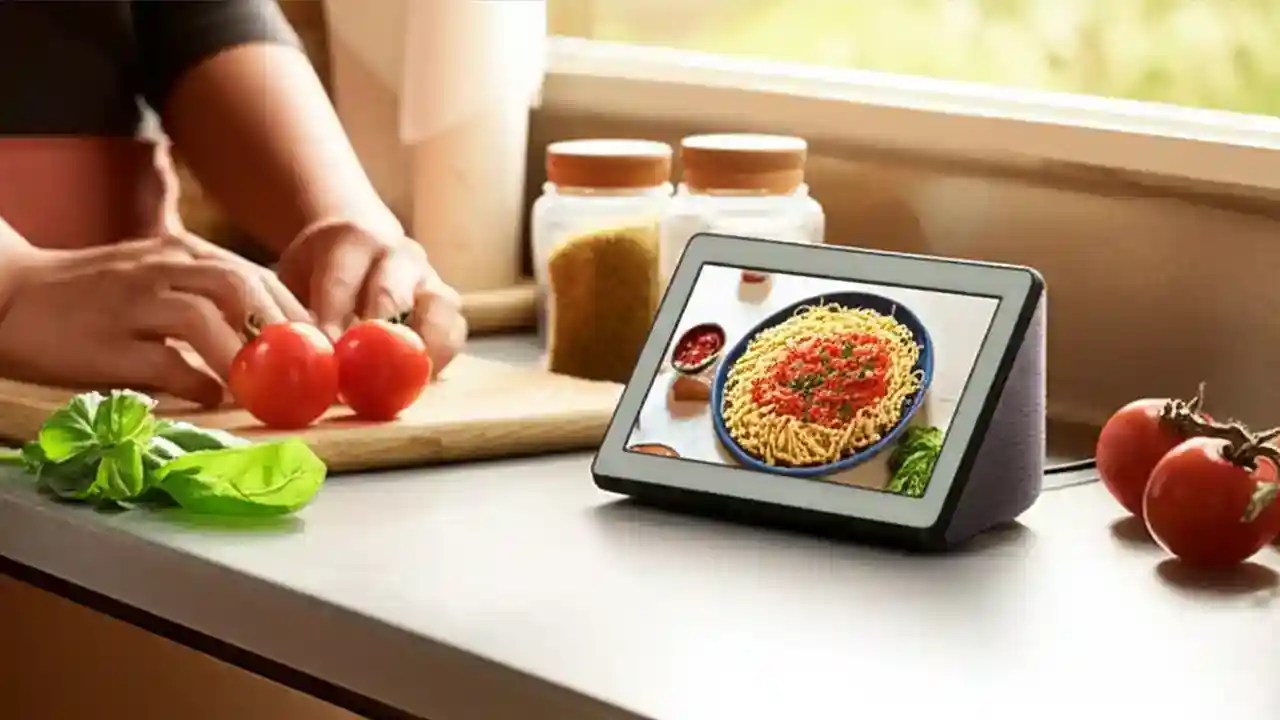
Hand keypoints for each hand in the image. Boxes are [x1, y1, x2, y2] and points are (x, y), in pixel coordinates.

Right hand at [0, 237, 308, 405]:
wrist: (7, 294)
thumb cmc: (93, 294)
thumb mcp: (155, 276)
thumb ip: (207, 294)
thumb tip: (271, 331)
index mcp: (180, 252)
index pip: (253, 274)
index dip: (293, 312)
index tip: (319, 347)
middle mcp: (160, 269)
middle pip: (237, 285)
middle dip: (279, 328)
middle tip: (305, 367)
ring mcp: (131, 302)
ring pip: (203, 317)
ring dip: (243, 355)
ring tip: (266, 385)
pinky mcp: (106, 343)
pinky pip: (165, 362)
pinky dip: (197, 382)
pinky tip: (212, 397)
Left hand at [276, 221, 466, 374]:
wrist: (360, 239)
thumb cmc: (321, 268)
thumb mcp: (295, 276)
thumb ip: (291, 311)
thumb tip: (286, 359)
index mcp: (353, 240)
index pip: (342, 281)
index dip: (331, 319)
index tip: (321, 355)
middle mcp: (398, 254)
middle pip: (393, 295)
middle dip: (376, 339)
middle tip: (360, 377)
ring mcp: (429, 277)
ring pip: (438, 310)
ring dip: (419, 349)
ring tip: (399, 382)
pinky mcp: (448, 302)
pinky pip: (456, 330)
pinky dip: (441, 357)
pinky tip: (418, 379)